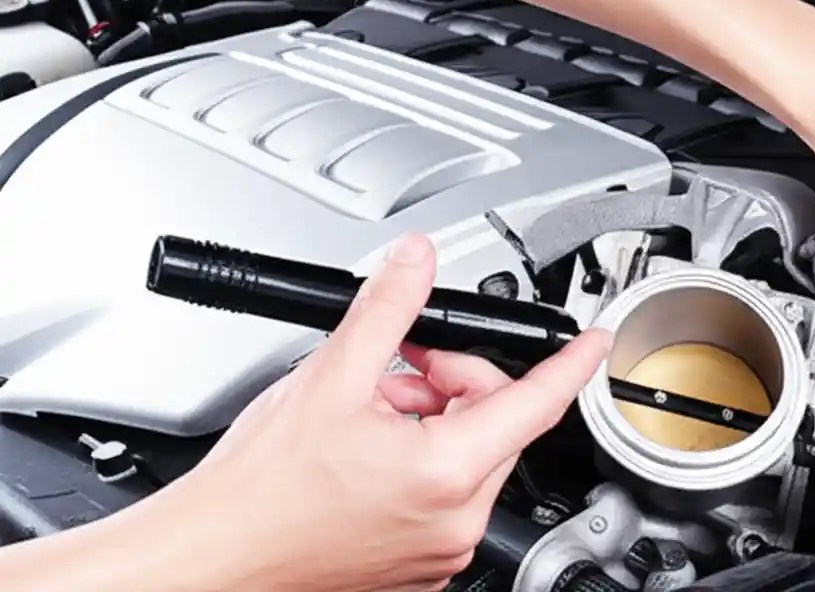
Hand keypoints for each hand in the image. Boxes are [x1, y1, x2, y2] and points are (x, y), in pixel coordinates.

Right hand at [150, 233, 609, 590]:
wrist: (212, 558)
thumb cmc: (260, 492)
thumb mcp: (330, 376)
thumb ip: (388, 308)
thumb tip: (415, 262)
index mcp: (448, 472)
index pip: (539, 402)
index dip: (572, 363)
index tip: (593, 342)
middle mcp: (455, 520)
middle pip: (497, 423)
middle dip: (458, 381)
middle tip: (403, 367)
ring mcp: (439, 550)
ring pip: (469, 458)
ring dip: (434, 420)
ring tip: (373, 411)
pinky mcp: (418, 566)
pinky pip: (446, 496)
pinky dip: (423, 461)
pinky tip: (371, 451)